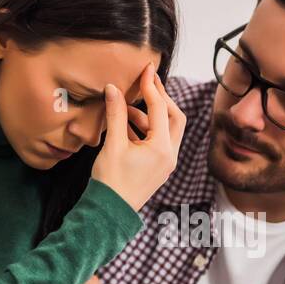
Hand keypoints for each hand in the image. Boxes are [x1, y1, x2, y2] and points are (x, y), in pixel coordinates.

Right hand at [90, 63, 185, 210]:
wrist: (109, 213)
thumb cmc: (110, 182)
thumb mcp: (112, 144)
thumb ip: (116, 114)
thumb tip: (113, 89)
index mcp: (162, 148)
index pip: (160, 109)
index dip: (151, 87)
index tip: (145, 70)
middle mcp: (169, 155)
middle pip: (174, 117)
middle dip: (160, 99)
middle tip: (146, 83)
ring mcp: (166, 163)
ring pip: (166, 130)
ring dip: (150, 115)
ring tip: (126, 108)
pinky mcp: (158, 168)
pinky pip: (158, 142)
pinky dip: (146, 130)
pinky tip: (127, 125)